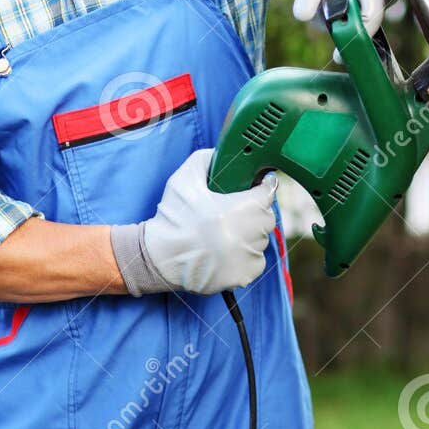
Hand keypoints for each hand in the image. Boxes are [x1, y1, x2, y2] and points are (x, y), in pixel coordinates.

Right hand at [110, 148, 277, 295]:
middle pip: (266, 217)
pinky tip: (224, 252)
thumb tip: (221, 153)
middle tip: (231, 214)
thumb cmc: (174, 217)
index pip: (268, 191)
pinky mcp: (245, 275)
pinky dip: (244, 256)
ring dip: (248, 235)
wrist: (160, 258)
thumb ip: (206, 159)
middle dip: (253, 213)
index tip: (251, 190)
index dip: (260, 188)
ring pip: (260, 240)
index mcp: (244, 207)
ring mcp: (250, 256)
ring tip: (223, 234)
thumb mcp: (185, 178)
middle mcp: (252, 233)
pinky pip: (255, 261)